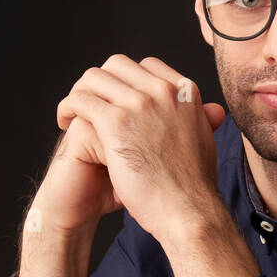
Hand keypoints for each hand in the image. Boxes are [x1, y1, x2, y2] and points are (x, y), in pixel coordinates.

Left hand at [35, 55, 225, 239]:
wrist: (188, 211)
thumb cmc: (194, 187)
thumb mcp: (206, 142)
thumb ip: (202, 120)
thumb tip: (211, 112)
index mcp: (185, 92)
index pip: (146, 66)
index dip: (126, 80)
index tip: (116, 99)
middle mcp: (163, 91)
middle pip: (117, 65)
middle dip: (100, 82)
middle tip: (90, 103)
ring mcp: (139, 104)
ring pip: (94, 78)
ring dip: (80, 92)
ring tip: (72, 113)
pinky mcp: (116, 122)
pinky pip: (81, 100)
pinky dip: (68, 107)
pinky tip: (66, 122)